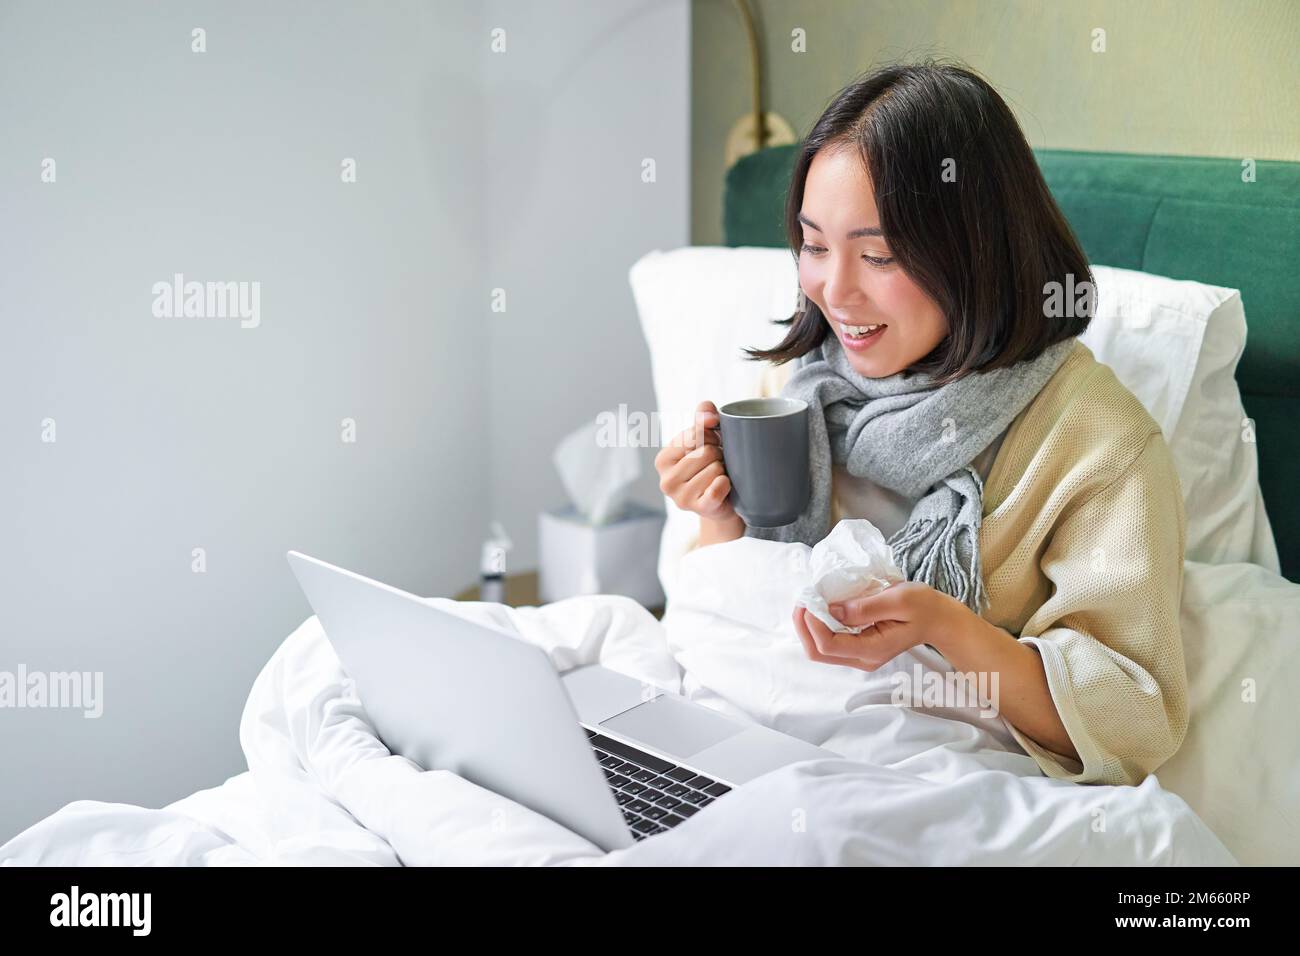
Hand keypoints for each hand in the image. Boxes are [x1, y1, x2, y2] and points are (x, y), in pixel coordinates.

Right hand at [655, 400, 736, 523]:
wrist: (723, 501)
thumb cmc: (710, 465)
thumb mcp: (703, 438)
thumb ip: (703, 417)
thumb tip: (709, 416)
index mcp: (662, 459)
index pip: (694, 435)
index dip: (711, 436)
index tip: (712, 444)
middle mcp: (666, 481)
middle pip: (706, 452)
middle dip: (719, 454)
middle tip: (718, 463)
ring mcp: (681, 498)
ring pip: (715, 469)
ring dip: (724, 470)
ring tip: (719, 476)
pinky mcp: (699, 509)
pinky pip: (718, 487)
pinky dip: (726, 484)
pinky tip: (724, 486)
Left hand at [790, 582, 968, 670]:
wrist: (938, 620)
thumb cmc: (923, 607)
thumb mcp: (898, 599)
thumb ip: (865, 607)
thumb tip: (831, 609)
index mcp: (872, 649)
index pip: (828, 644)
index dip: (812, 623)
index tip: (811, 598)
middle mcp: (862, 659)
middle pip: (817, 653)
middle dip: (803, 626)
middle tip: (803, 599)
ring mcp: (859, 656)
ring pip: (820, 649)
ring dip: (808, 626)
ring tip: (809, 600)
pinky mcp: (858, 647)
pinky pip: (829, 641)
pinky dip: (818, 625)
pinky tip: (821, 606)